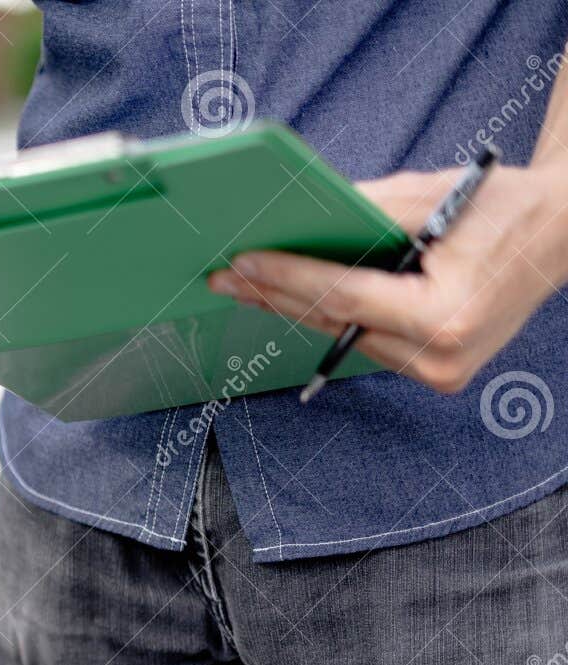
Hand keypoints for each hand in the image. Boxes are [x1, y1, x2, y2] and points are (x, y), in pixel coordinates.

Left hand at [207, 163, 567, 393]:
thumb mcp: (433, 196)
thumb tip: (301, 215)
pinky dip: (335, 317)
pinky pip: (369, 342)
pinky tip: (295, 297)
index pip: (344, 297)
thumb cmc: (503, 210)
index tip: (241, 264)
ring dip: (299, 309)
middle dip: (276, 296)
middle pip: (336, 323)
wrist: (562, 236)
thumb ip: (366, 211)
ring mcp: (439, 373)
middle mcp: (441, 355)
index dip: (287, 279)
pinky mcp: (436, 373)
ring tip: (249, 284)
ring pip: (347, 337)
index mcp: (445, 315)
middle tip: (226, 276)